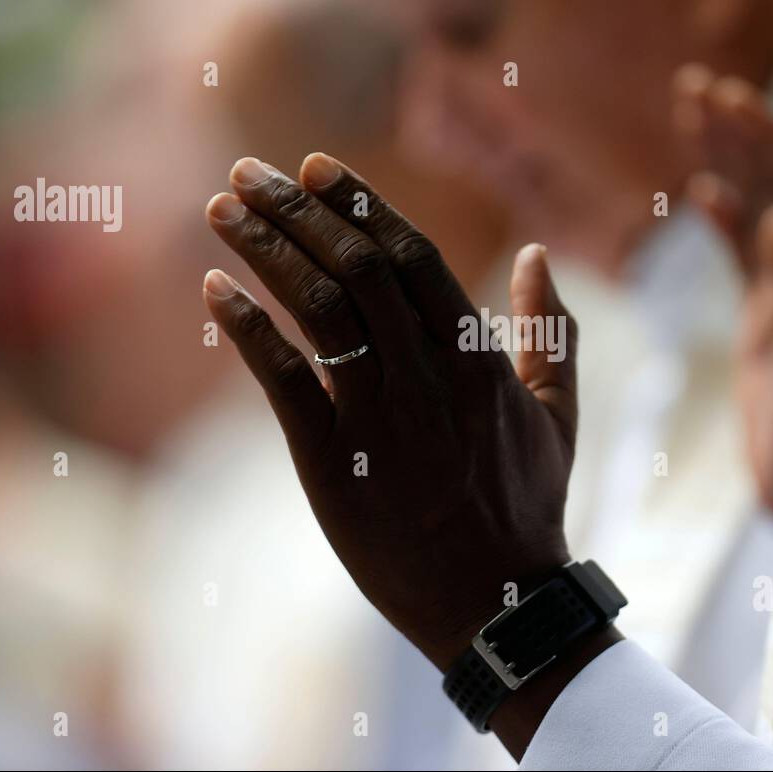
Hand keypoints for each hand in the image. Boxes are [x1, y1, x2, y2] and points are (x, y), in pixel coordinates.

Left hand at [200, 154, 579, 673]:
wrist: (496, 604)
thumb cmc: (528, 505)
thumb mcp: (557, 412)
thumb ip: (550, 329)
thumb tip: (538, 255)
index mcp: (478, 357)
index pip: (411, 255)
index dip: (360, 204)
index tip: (317, 167)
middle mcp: (427, 376)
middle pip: (355, 266)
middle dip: (299, 209)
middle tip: (251, 170)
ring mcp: (378, 418)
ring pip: (316, 308)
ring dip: (264, 249)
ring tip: (221, 207)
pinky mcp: (333, 463)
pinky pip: (282, 380)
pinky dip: (246, 328)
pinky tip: (214, 289)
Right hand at [674, 65, 772, 519]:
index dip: (770, 139)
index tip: (730, 99)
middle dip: (741, 133)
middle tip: (696, 87)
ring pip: (757, 211)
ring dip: (727, 163)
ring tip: (691, 115)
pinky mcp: (770, 321)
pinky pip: (744, 256)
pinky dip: (721, 220)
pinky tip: (698, 193)